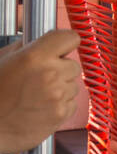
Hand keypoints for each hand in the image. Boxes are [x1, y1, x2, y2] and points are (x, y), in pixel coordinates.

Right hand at [0, 30, 81, 153]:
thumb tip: (39, 41)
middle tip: (40, 78)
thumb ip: (24, 47)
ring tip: (36, 95)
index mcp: (34, 56)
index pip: (70, 38)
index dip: (65, 43)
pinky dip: (60, 106)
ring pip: (73, 86)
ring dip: (61, 89)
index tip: (61, 48)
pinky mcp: (60, 115)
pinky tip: (40, 107)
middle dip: (60, 70)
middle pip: (73, 65)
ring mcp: (57, 96)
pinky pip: (71, 104)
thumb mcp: (2, 59)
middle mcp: (50, 74)